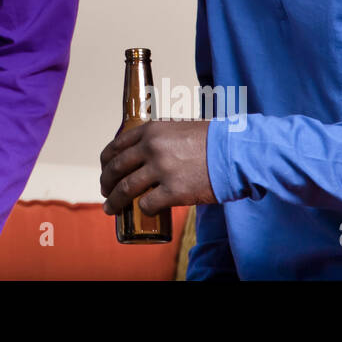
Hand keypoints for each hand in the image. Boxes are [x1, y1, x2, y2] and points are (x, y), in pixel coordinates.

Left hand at [99, 120, 216, 216]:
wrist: (235, 152)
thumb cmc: (211, 141)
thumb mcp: (178, 129)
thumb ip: (160, 138)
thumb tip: (145, 154)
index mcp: (151, 130)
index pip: (116, 146)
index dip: (106, 161)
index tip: (105, 171)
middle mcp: (151, 148)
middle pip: (116, 168)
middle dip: (106, 182)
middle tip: (105, 191)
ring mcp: (161, 169)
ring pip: (126, 189)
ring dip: (115, 201)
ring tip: (111, 209)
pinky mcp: (174, 191)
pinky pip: (148, 204)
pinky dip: (143, 210)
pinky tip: (145, 212)